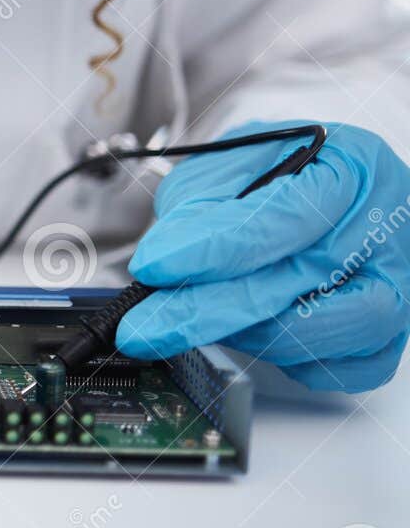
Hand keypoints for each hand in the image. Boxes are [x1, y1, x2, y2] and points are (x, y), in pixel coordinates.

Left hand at [118, 120, 409, 392]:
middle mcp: (382, 227)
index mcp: (347, 167)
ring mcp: (394, 284)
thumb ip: (201, 200)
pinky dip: (290, 362)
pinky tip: (255, 333)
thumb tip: (163, 255)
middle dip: (203, 310)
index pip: (279, 218)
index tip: (153, 267)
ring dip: (246, 333)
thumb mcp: (237, 159)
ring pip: (323, 333)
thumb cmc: (288, 169)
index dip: (210, 249)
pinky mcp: (390, 332)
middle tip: (143, 327)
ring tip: (199, 317)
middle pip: (295, 282)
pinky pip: (341, 369)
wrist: (338, 185)